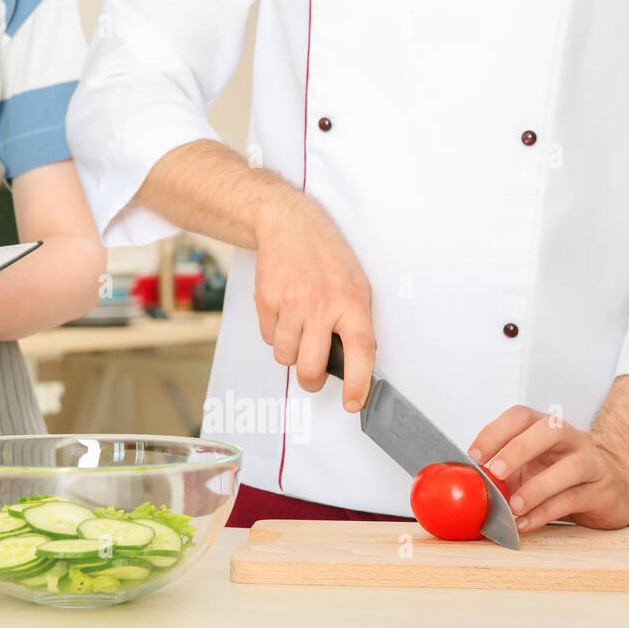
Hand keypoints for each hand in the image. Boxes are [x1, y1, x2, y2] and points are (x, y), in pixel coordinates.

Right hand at [253, 194, 375, 410]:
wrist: (289, 224)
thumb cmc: (326, 257)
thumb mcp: (356, 285)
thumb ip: (355, 324)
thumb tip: (353, 363)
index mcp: (352, 302)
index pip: (361, 352)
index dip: (359, 383)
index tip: (354, 403)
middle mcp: (321, 305)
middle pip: (310, 367)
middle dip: (310, 380)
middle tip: (314, 376)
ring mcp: (291, 303)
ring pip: (286, 357)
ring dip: (291, 353)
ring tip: (300, 328)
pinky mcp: (267, 301)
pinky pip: (269, 338)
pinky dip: (276, 334)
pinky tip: (285, 312)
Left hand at [469, 406, 628, 533]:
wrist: (611, 487)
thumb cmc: (559, 474)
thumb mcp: (527, 467)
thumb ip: (499, 471)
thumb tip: (460, 484)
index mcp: (546, 427)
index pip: (521, 416)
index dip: (495, 432)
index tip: (474, 455)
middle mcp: (571, 439)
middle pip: (551, 430)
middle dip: (519, 449)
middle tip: (495, 472)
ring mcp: (590, 463)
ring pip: (571, 467)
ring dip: (537, 487)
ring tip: (513, 506)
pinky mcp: (601, 492)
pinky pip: (573, 500)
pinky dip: (545, 514)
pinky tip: (525, 523)